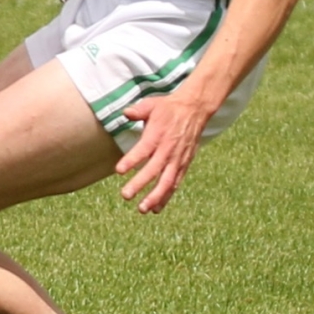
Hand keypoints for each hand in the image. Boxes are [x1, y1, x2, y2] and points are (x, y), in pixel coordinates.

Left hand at [114, 90, 215, 213]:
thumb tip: (126, 112)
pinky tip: (156, 208)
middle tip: (125, 195)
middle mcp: (168, 149)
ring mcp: (177, 159)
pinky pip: (175, 183)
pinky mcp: (183, 165)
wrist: (195, 110)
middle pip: (154, 170)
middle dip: (140, 184)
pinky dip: (166, 196)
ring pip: (167, 181)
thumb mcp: (152, 104)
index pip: (144, 149)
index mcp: (158, 134)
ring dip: (155, 197)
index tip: (119, 170)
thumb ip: (138, 111)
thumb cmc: (168, 108)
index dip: (132, 160)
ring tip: (143, 209)